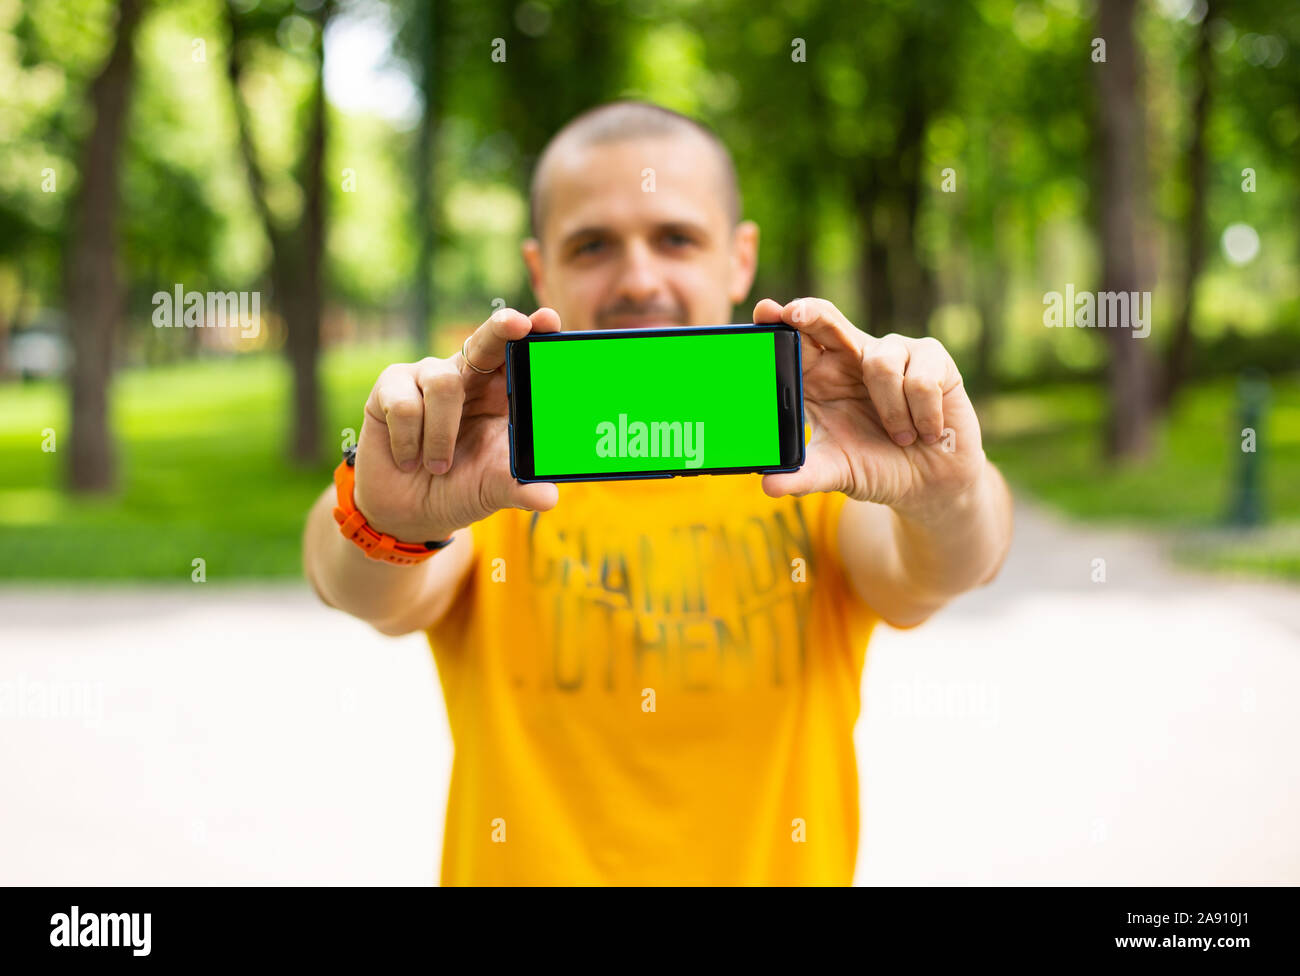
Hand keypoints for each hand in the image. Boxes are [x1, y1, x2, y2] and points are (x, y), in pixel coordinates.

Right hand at [351, 307, 560, 542]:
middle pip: (487, 339)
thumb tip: (548, 499)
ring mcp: (428, 377)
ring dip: (442, 436)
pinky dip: (409, 442)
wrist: (406, 513)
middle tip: (517, 324)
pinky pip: (405, 404)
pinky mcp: (391, 386)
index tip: (549, 321)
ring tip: (438, 466)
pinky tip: (408, 460)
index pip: (521, 354)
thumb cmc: (460, 489)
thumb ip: (518, 488)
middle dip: (502, 328)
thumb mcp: (492, 490)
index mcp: (502, 393)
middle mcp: (468, 377)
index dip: (534, 332)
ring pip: (443, 383)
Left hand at [752, 297, 985, 515]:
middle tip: (795, 314)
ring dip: (891, 411)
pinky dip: (923, 414)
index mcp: (820, 376)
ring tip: (900, 437)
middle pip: (827, 319)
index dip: (779, 321)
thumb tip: (769, 486)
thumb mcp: (836, 472)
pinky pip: (921, 379)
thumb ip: (803, 476)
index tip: (764, 313)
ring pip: (881, 363)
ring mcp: (893, 352)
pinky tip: (927, 431)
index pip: (796, 339)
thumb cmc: (875, 467)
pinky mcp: (932, 358)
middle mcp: (851, 356)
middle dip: (811, 313)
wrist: (929, 483)